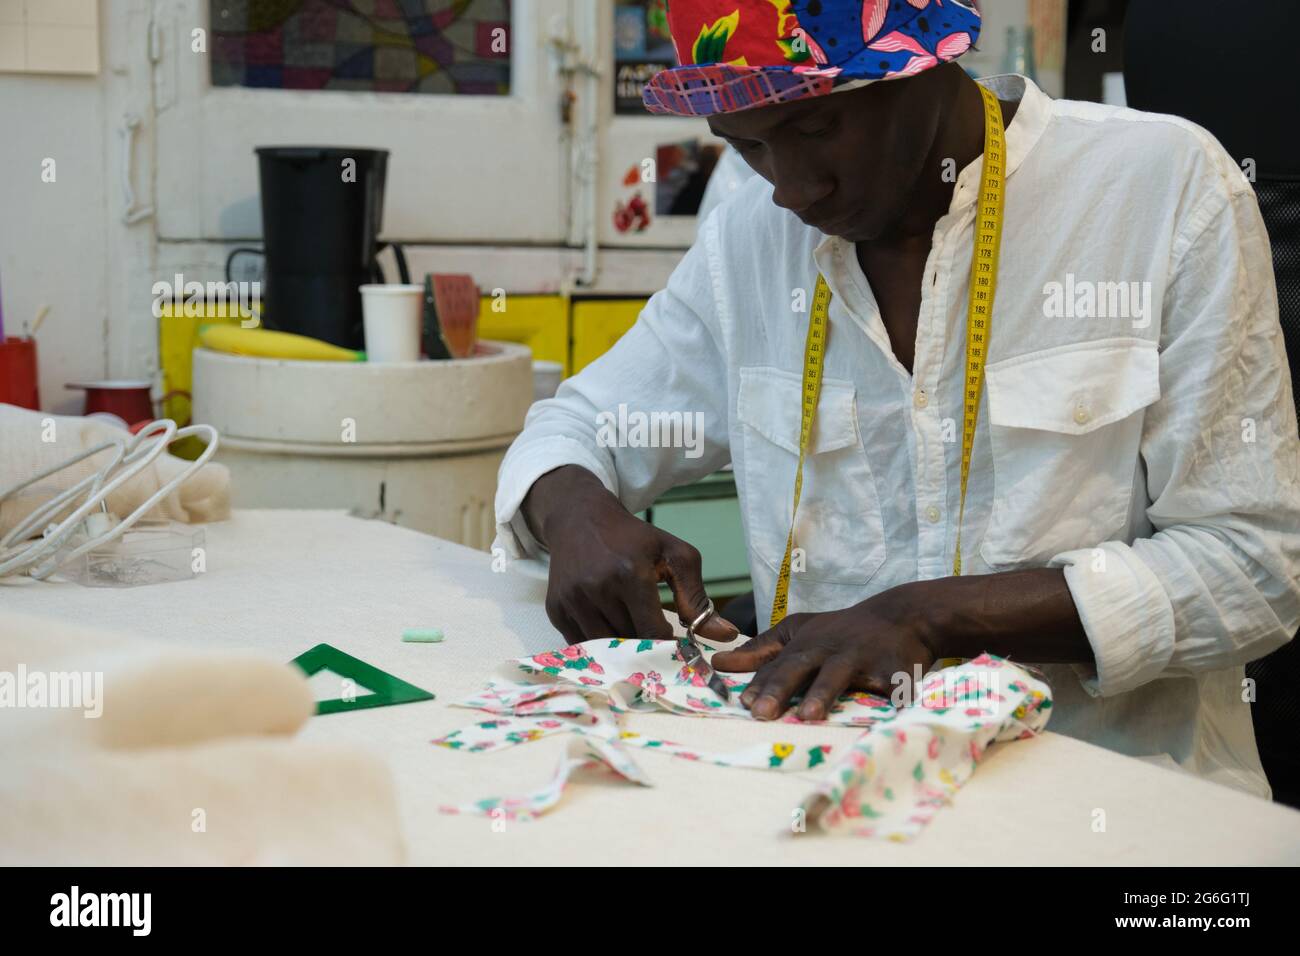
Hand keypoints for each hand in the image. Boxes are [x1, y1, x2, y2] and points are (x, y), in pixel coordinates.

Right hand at [522, 466, 738, 644]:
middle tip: (654, 635)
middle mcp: (597, 587)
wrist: (579, 518)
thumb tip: (726, 635)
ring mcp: (573, 600)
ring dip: (622, 644)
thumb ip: (699, 598)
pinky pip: (582, 644)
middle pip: (630, 642)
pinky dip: (599, 642)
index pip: (653, 632)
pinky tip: (608, 622)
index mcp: (630, 573)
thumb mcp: (674, 555)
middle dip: (646, 644)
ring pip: (606, 647)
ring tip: (631, 625)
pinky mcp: (556, 609)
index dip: (667, 643)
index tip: (674, 640)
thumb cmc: (634, 537)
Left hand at [711, 588, 935, 720]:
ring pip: (838, 675)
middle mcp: (830, 649)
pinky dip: (888, 704)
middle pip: (800, 667)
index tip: (741, 702)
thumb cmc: (844, 629)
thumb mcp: (800, 631)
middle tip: (760, 713)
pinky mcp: (894, 671)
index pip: (776, 665)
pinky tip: (883, 725)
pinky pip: (890, 690)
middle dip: (779, 689)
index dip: (759, 683)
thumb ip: (761, 649)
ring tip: (808, 716)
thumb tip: (718, 663)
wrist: (903, 615)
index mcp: (807, 643)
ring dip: (822, 694)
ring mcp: (862, 659)